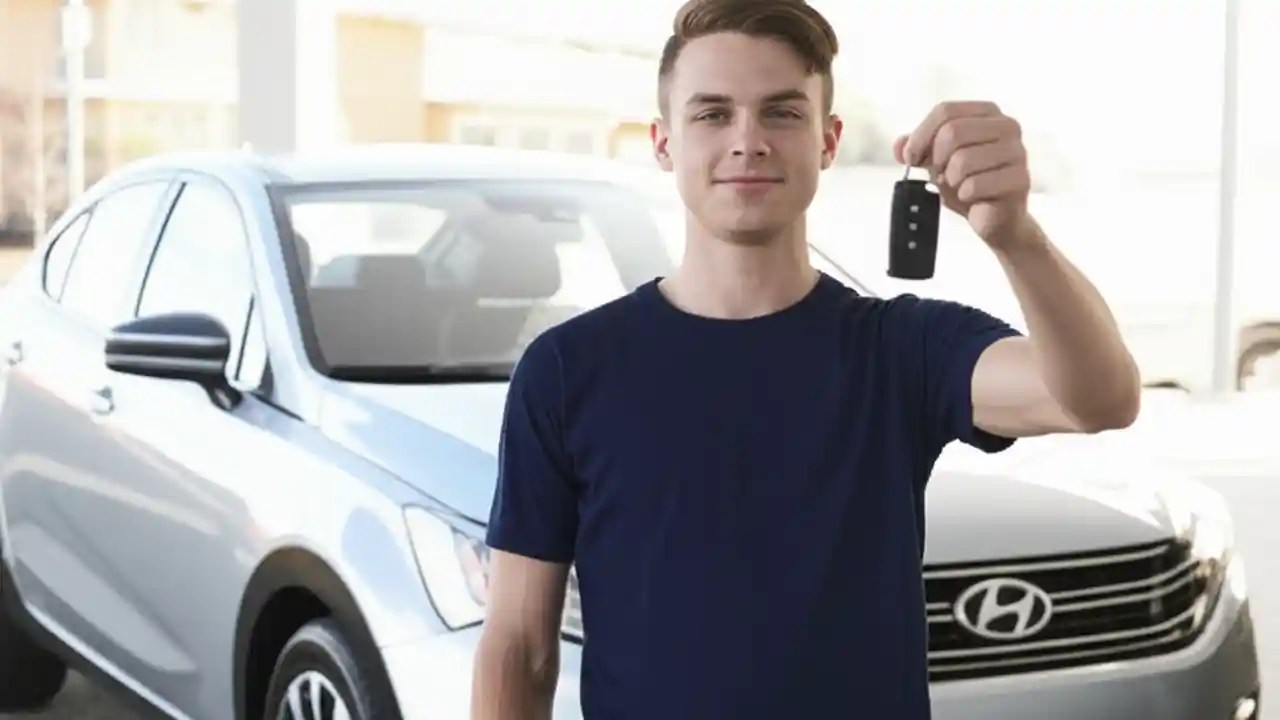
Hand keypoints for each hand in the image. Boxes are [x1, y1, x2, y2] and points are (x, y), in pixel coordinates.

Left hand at [893, 101, 1035, 249]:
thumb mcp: (937, 162)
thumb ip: (917, 148)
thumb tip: (899, 146)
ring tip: (959, 185)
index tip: (911, 157)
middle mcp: (1008, 126)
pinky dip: (964, 195)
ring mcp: (1017, 152)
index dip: (921, 135)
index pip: (945, 111)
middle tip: (940, 174)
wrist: (995, 217)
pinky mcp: (1020, 179)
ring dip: (951, 180)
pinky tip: (971, 197)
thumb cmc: (968, 183)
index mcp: (988, 113)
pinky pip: (975, 185)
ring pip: (963, 160)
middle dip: (937, 159)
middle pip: (953, 131)